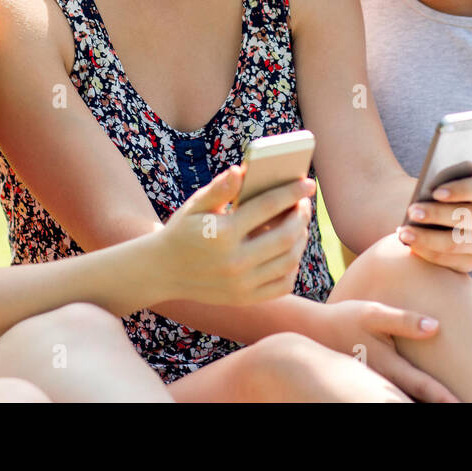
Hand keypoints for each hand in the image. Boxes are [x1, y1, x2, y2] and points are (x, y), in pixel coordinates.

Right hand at [158, 165, 314, 305]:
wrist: (162, 271)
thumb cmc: (183, 230)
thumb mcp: (195, 206)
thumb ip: (220, 188)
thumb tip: (242, 171)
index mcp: (222, 233)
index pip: (267, 207)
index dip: (291, 192)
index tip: (308, 183)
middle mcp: (234, 261)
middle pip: (286, 236)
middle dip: (301, 216)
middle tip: (305, 204)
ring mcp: (241, 284)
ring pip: (289, 260)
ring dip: (300, 240)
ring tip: (299, 225)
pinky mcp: (245, 299)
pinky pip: (283, 284)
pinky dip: (292, 266)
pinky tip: (289, 251)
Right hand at [311, 299, 457, 401]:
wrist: (312, 331)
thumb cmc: (346, 319)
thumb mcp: (373, 313)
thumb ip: (404, 320)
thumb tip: (436, 327)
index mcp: (388, 365)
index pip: (421, 386)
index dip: (443, 397)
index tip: (460, 404)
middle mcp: (382, 380)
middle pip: (413, 400)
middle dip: (434, 405)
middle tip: (461, 407)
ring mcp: (374, 385)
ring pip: (400, 399)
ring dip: (418, 404)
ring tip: (442, 405)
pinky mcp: (368, 384)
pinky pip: (389, 396)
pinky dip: (403, 398)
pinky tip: (414, 399)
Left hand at [398, 171, 471, 272]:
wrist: (448, 219)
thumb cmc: (444, 192)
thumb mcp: (449, 180)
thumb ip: (449, 171)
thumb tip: (444, 156)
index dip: (460, 190)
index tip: (435, 191)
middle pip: (467, 218)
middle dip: (437, 215)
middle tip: (411, 211)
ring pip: (455, 242)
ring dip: (427, 238)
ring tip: (403, 232)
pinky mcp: (470, 262)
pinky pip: (447, 260)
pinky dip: (426, 252)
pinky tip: (408, 244)